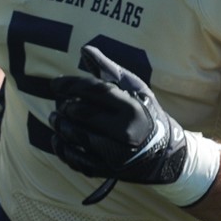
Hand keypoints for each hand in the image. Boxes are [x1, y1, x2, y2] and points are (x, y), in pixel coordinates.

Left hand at [49, 46, 188, 189]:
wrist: (166, 154)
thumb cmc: (146, 113)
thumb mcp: (135, 88)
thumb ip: (109, 69)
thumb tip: (84, 50)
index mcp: (132, 108)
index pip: (94, 90)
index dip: (69, 85)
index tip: (54, 84)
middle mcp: (125, 132)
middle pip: (81, 114)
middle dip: (64, 107)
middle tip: (59, 104)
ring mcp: (116, 154)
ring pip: (76, 137)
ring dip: (59, 126)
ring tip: (54, 119)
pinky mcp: (109, 170)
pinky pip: (77, 160)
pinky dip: (63, 149)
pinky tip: (58, 139)